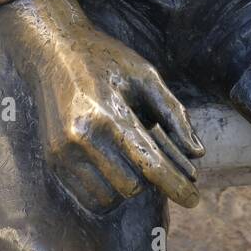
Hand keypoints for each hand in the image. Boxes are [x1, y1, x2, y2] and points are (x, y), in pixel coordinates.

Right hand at [0, 0, 203, 214]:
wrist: (54, 52)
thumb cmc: (105, 60)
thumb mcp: (146, 76)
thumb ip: (174, 114)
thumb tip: (196, 154)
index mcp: (108, 114)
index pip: (149, 164)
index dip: (175, 185)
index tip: (193, 199)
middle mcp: (82, 138)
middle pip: (131, 187)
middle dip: (150, 178)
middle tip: (155, 158)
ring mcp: (63, 153)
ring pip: (108, 198)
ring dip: (127, 187)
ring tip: (129, 158)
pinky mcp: (53, 162)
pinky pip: (87, 198)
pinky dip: (106, 191)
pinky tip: (112, 167)